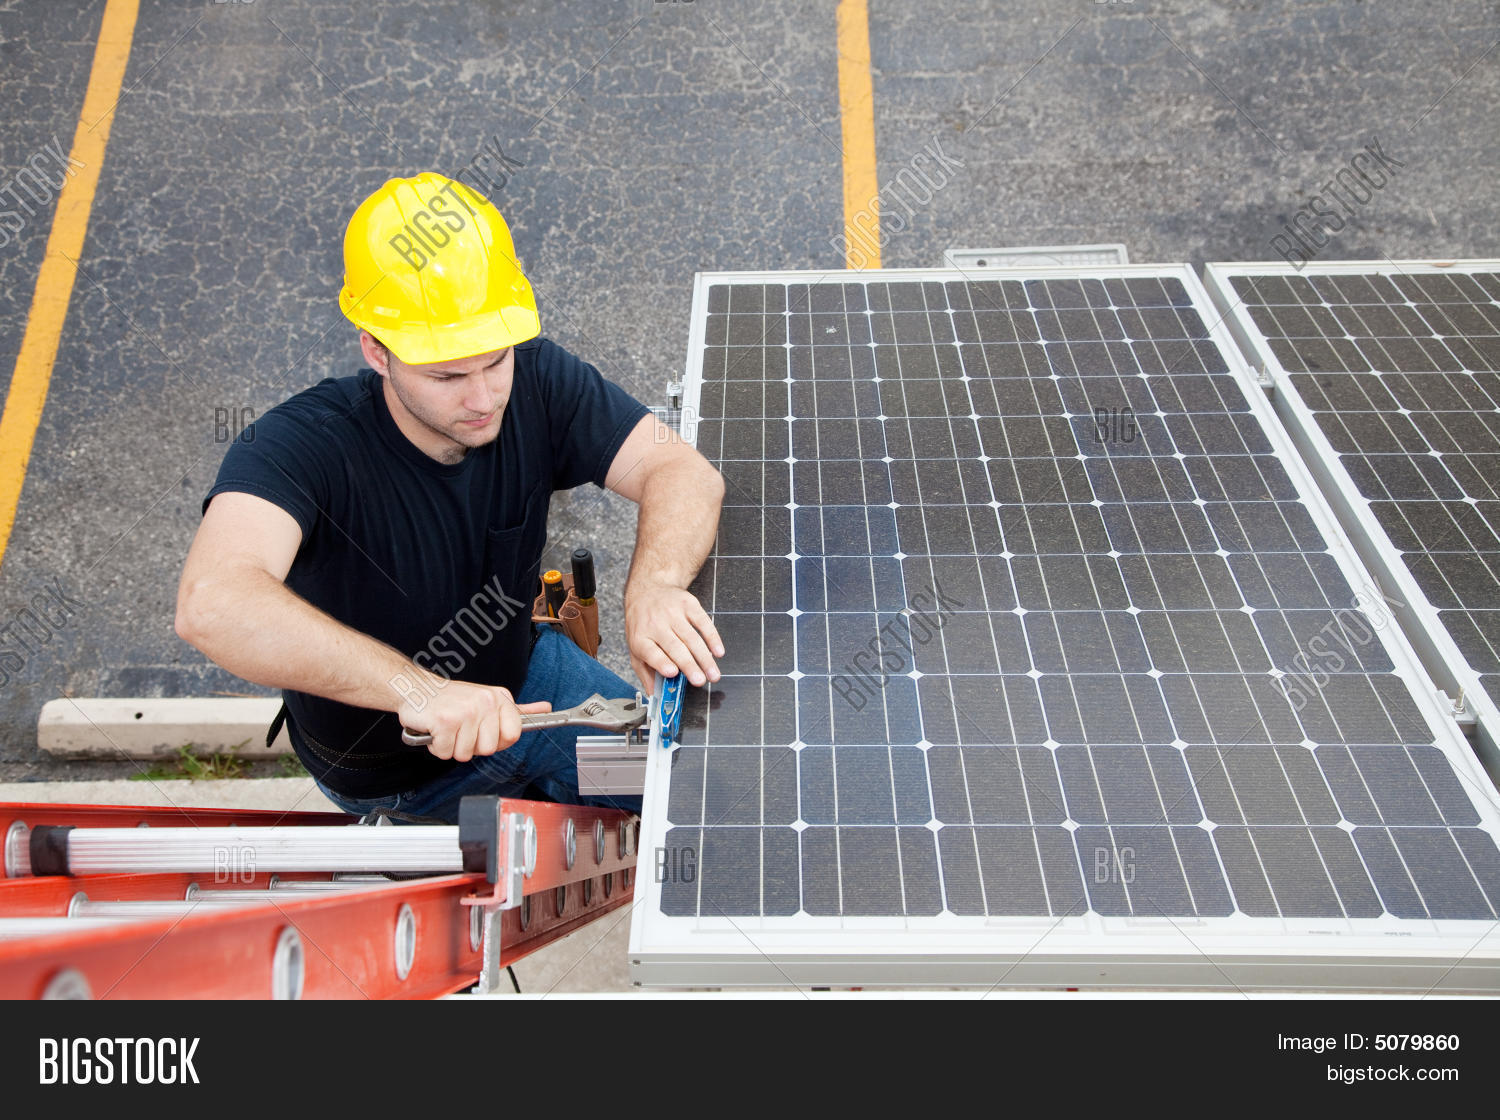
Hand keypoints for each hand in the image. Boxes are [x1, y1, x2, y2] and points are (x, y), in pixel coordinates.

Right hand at [396, 679, 551, 762]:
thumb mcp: (489, 700)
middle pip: (489, 749)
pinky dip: (437, 746)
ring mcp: (466, 711)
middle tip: (460, 728)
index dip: (497, 741)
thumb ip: (518, 709)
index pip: (513, 736)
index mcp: (500, 698)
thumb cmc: (452, 699)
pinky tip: (435, 729)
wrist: (416, 689)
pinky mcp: (445, 721)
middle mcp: (486, 702)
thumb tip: (546, 709)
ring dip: (452, 746)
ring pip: (466, 754)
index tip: (483, 731)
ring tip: (447, 727)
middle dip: (471, 745)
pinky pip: (446, 752)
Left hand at [624, 581, 723, 695]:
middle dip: (689, 665)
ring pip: (692, 638)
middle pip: (674, 647)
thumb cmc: (642, 624)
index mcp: (640, 638)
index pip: (650, 652)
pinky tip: (718, 651)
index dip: (661, 662)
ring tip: (713, 674)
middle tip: (700, 681)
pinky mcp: (688, 604)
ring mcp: (673, 613)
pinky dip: (713, 637)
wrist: (648, 590)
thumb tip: (654, 695)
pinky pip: (703, 622)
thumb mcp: (635, 647)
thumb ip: (645, 671)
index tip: (672, 672)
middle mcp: (655, 624)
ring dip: (705, 658)